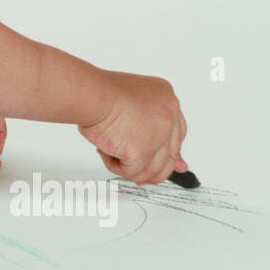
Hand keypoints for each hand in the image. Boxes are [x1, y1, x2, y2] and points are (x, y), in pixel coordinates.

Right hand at [78, 70, 188, 184]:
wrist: (92, 94)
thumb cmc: (101, 93)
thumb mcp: (131, 103)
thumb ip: (147, 123)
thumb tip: (160, 148)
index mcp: (167, 99)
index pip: (177, 133)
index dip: (169, 150)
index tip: (171, 163)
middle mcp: (169, 117)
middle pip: (170, 155)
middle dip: (154, 169)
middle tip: (143, 177)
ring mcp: (159, 135)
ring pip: (153, 169)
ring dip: (131, 168)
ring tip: (113, 156)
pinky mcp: (143, 151)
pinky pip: (132, 172)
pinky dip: (115, 166)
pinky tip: (106, 153)